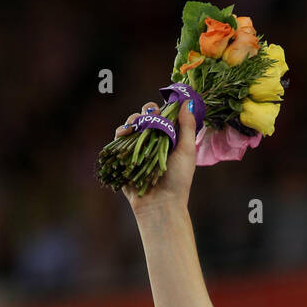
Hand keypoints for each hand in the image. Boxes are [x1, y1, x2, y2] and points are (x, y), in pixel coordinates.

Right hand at [114, 99, 196, 215]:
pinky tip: (124, 132)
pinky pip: (119, 139)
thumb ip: (187, 127)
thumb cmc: (178, 181)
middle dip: (146, 112)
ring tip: (135, 126)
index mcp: (169, 139)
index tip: (162, 107)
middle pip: (146, 117)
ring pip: (132, 125)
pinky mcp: (125, 157)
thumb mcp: (186, 151)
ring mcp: (138, 149)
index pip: (163, 116)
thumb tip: (187, 101)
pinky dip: (121, 133)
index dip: (161, 108)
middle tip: (149, 115)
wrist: (160, 204)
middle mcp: (153, 142)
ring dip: (133, 121)